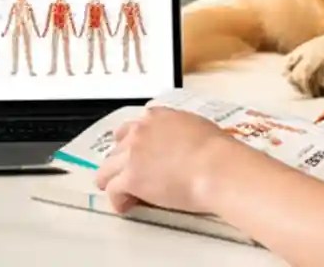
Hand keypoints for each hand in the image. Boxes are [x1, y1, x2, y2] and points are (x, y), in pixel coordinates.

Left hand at [95, 107, 234, 214]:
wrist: (216, 167)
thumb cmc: (217, 150)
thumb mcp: (198, 127)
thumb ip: (179, 131)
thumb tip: (181, 143)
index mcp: (157, 117)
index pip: (132, 128)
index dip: (134, 144)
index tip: (139, 155)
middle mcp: (140, 132)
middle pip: (116, 149)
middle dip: (123, 163)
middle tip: (134, 176)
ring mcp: (132, 155)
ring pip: (106, 170)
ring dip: (114, 181)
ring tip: (126, 193)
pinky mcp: (129, 178)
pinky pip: (112, 190)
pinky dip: (119, 200)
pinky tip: (127, 206)